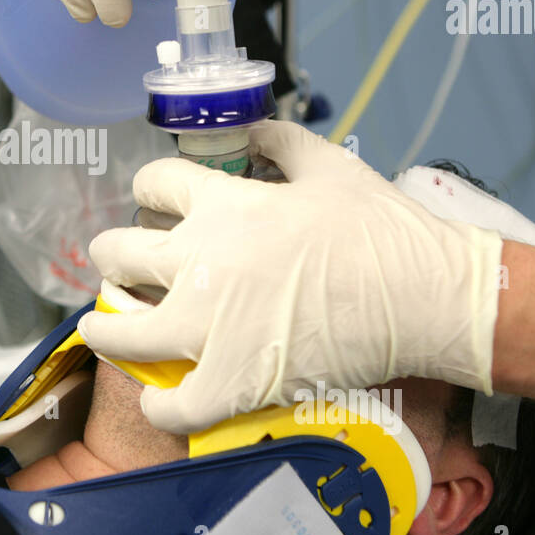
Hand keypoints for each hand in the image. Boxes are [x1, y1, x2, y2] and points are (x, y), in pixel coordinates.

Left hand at [78, 121, 503, 432]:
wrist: (426, 296)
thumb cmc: (383, 230)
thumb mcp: (330, 165)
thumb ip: (282, 142)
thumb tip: (256, 131)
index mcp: (223, 206)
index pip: (153, 183)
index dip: (149, 187)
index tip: (155, 198)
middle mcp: (200, 264)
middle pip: (118, 252)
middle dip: (114, 253)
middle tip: (120, 262)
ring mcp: (208, 328)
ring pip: (120, 329)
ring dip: (108, 324)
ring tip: (109, 325)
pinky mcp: (232, 382)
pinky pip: (169, 404)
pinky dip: (158, 402)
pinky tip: (159, 395)